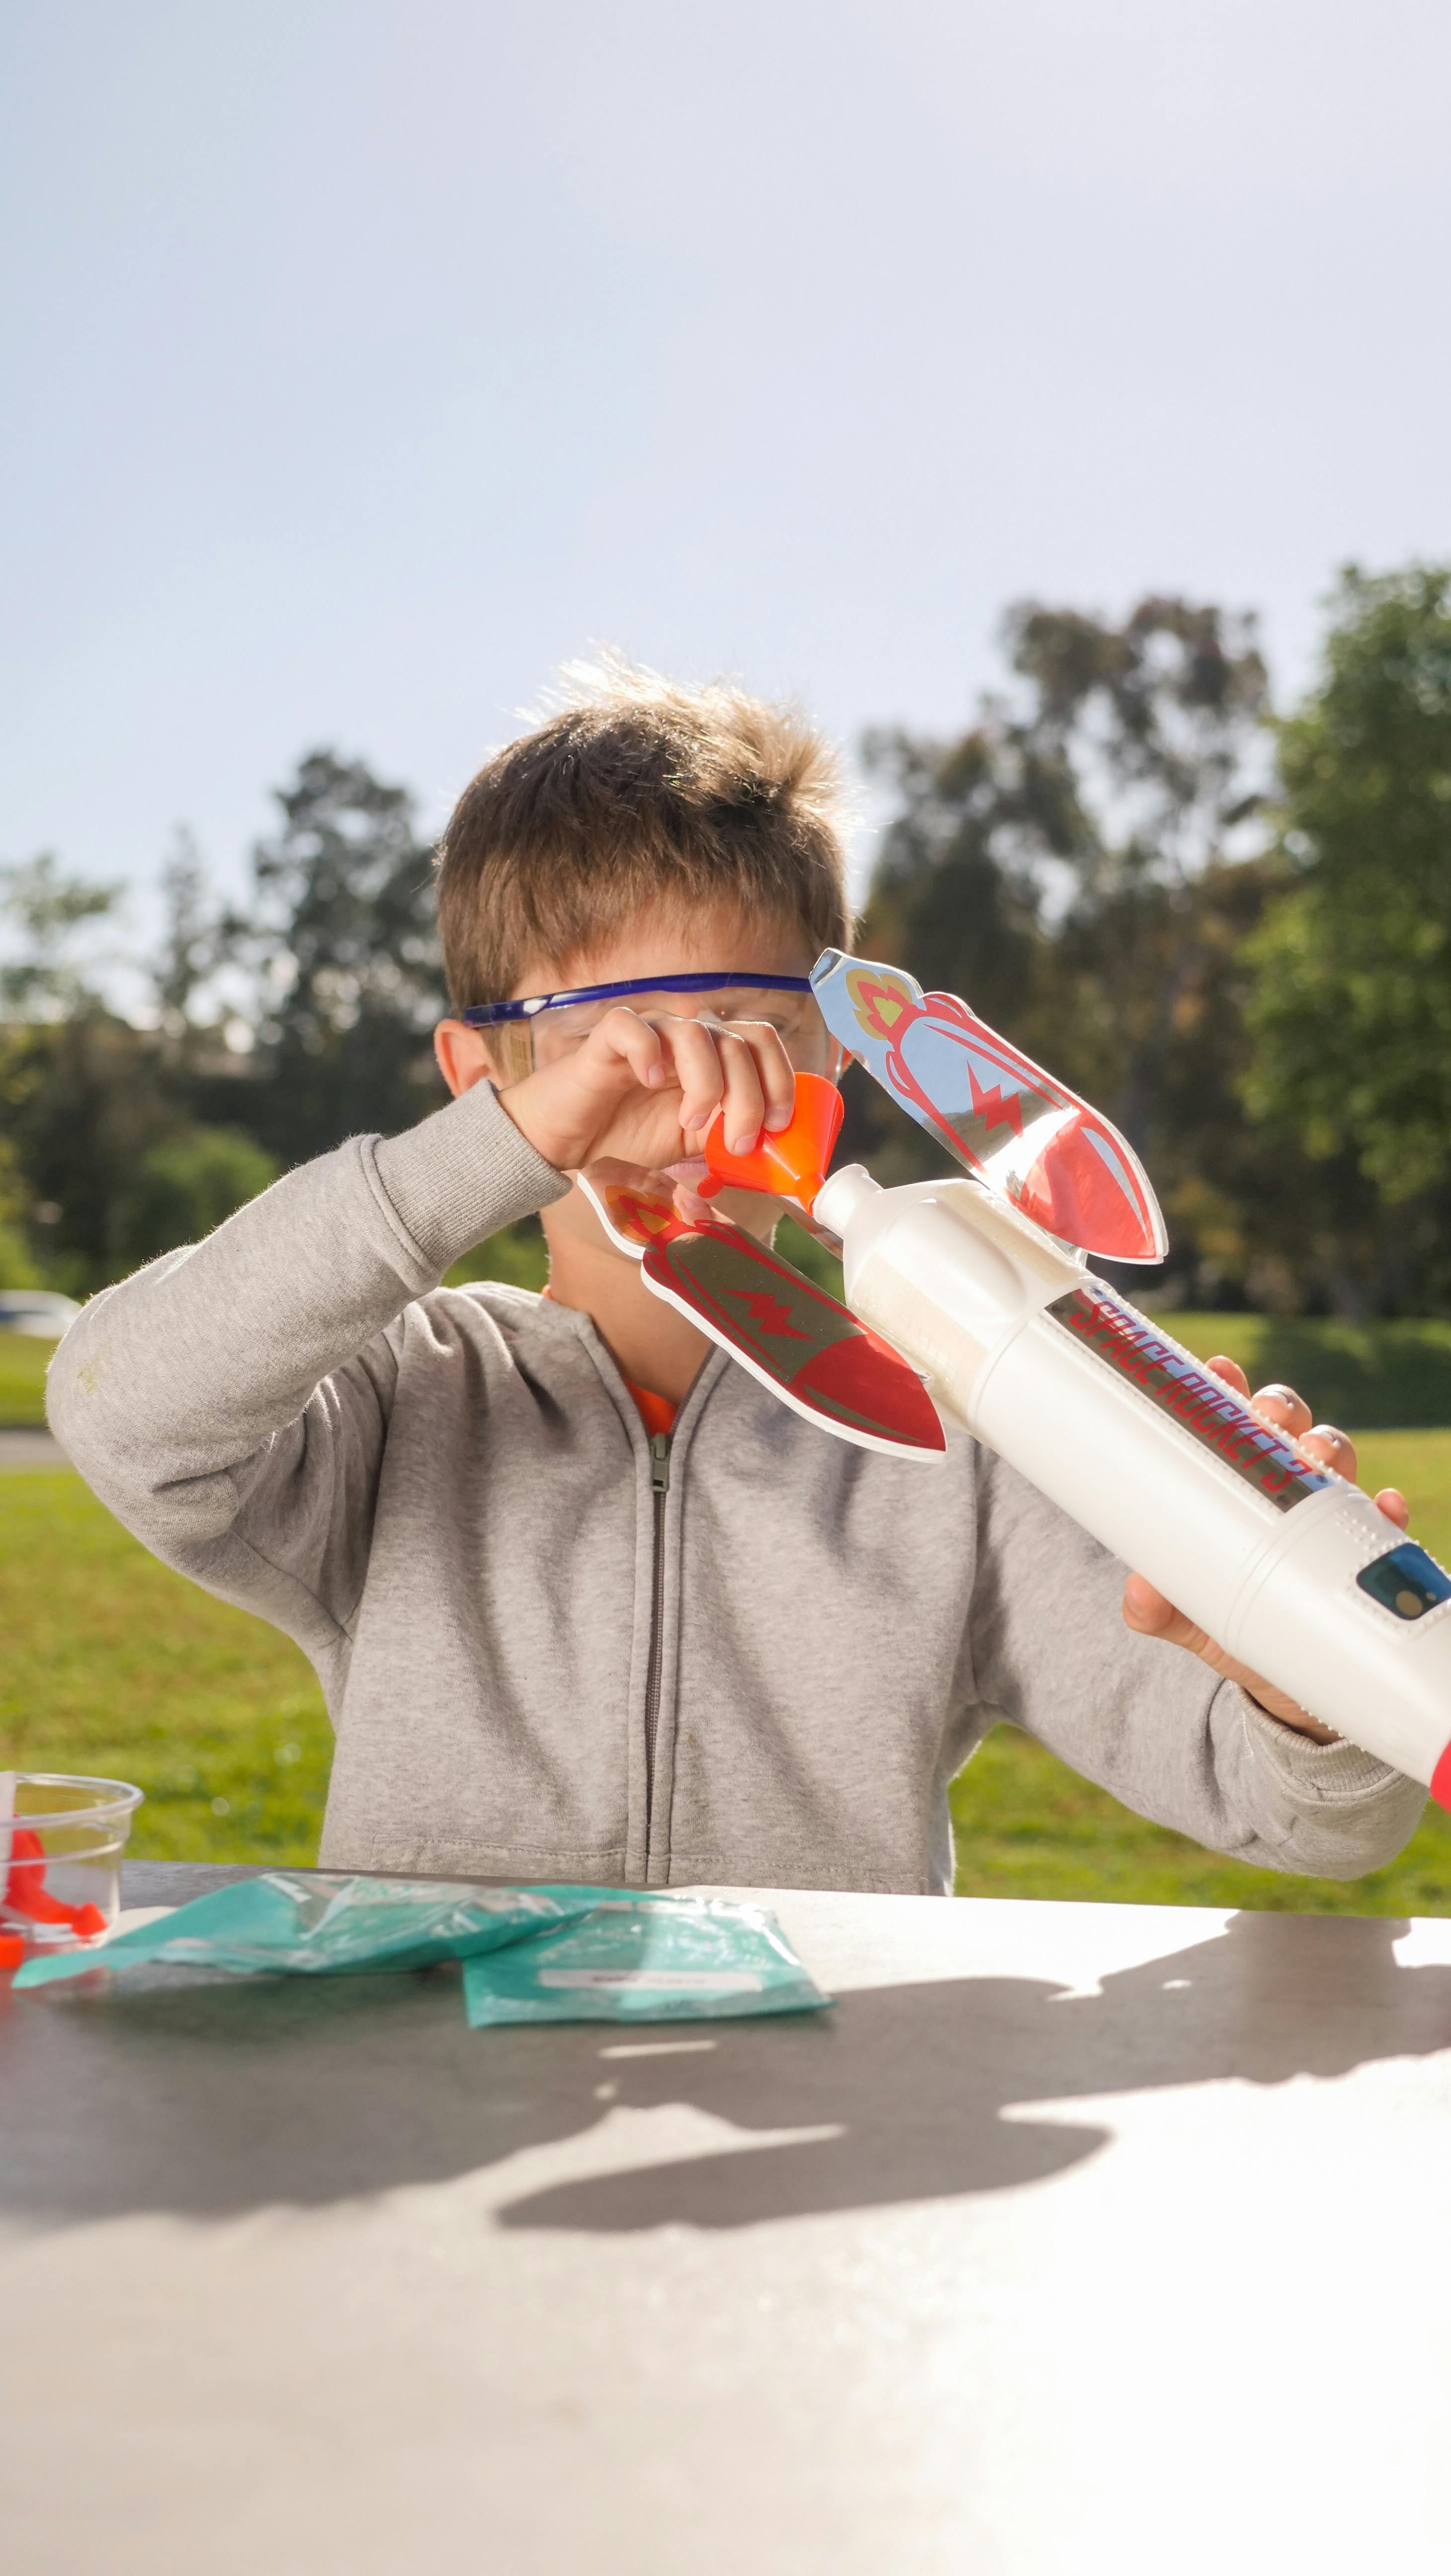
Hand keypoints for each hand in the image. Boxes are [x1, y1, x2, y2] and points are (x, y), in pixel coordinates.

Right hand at [493, 1008, 796, 1175]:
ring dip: (705, 1083)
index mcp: (712, 1059)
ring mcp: (648, 1035)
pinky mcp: (606, 1040)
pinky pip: (632, 1026)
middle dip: (748, 1096)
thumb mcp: (691, 1147)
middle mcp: (686, 1040)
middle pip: (738, 1042)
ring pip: (695, 1032)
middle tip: (736, 1141)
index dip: (779, 1079)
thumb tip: (771, 1160)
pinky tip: (649, 1082)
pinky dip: (647, 1051)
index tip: (776, 1126)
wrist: (566, 1140)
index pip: (760, 1043)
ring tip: (689, 1123)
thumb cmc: (627, 1135)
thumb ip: (726, 1141)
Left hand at [1121, 1356, 1409, 1741]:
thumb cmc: (1231, 1631)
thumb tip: (1138, 1593)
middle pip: (1287, 1426)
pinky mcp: (1367, 1553)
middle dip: (1280, 1409)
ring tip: (1318, 1457)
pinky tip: (1386, 1507)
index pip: (1232, 1425)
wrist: (1287, 1684)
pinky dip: (1387, 1511)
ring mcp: (1329, 1517)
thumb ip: (1158, 1609)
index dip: (1227, 1390)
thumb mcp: (1190, 1618)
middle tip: (1269, 1418)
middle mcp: (1285, 1490)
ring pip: (1337, 1459)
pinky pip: (1386, 1523)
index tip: (1221, 1369)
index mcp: (1237, 1489)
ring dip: (1331, 1447)